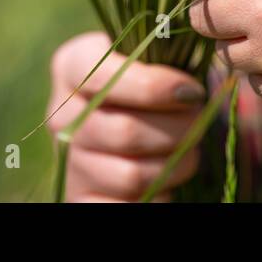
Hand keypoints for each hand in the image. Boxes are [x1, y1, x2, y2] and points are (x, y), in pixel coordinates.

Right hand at [47, 31, 206, 201]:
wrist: (123, 113)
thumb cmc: (147, 76)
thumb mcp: (147, 54)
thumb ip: (162, 56)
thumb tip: (190, 92)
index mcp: (72, 65)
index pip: (103, 77)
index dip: (154, 87)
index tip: (191, 91)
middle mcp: (62, 114)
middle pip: (126, 132)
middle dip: (178, 129)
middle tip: (200, 120)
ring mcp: (68, 159)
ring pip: (131, 175)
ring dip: (175, 165)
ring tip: (190, 149)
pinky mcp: (78, 197)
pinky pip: (125, 207)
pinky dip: (158, 195)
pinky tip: (169, 178)